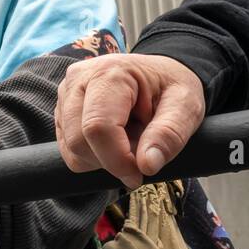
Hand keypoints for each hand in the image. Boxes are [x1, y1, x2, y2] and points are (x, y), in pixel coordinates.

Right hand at [55, 54, 204, 189]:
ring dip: (101, 159)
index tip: (139, 174)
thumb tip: (147, 165)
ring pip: (70, 149)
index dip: (117, 160)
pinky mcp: (62, 109)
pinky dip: (92, 154)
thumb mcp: (186, 106)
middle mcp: (79, 80)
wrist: (158, 73)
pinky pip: (68, 149)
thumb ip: (169, 134)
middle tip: (139, 154)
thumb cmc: (171, 87)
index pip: (98, 127)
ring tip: (127, 140)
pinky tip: (112, 139)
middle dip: (109, 161)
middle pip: (78, 141)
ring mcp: (65, 94)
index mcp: (110, 73)